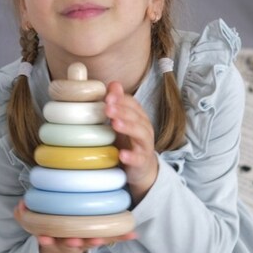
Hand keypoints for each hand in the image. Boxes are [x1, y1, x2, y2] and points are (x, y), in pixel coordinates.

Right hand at [14, 201, 135, 252]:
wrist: (64, 249)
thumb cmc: (52, 231)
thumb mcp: (34, 226)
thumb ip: (24, 217)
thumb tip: (20, 205)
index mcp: (57, 240)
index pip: (52, 241)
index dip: (48, 241)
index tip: (44, 239)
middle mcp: (72, 243)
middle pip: (74, 245)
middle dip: (75, 243)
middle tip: (73, 240)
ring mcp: (87, 241)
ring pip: (93, 243)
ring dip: (99, 241)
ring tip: (101, 240)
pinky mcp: (101, 237)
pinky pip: (112, 238)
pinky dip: (122, 236)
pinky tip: (132, 234)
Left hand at [105, 81, 157, 202]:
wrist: (142, 169)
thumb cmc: (128, 142)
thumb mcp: (122, 122)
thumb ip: (117, 104)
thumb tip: (112, 83)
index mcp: (138, 117)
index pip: (132, 104)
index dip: (121, 99)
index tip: (108, 96)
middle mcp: (144, 129)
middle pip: (136, 116)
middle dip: (122, 111)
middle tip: (108, 107)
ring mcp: (145, 145)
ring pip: (140, 134)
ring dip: (128, 127)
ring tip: (115, 124)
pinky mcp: (142, 162)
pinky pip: (138, 158)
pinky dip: (131, 156)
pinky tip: (122, 154)